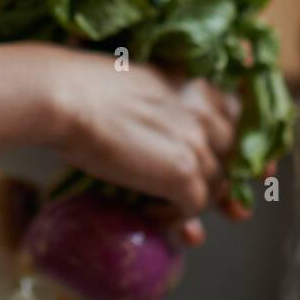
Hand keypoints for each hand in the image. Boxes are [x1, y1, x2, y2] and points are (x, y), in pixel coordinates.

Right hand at [45, 51, 241, 218]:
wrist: (65, 96)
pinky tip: (149, 213)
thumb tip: (165, 142)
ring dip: (191, 199)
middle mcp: (204, 110)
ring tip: (160, 204)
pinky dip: (174, 216)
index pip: (234, 116)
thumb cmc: (83, 86)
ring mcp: (198, 142)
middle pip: (229, 154)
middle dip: (216, 177)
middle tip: (191, 194)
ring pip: (216, 185)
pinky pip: (194, 207)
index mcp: (194, 82)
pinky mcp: (184, 173)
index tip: (222, 163)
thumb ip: (164, 107)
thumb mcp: (138, 84)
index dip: (229, 143)